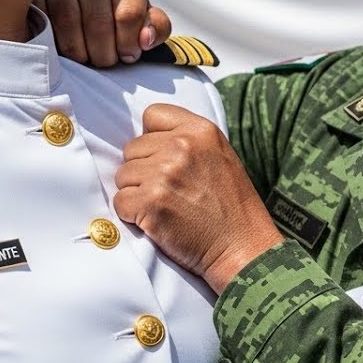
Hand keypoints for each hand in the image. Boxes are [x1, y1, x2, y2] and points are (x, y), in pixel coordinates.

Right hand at [35, 0, 172, 66]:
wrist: (66, 24)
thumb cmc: (111, 27)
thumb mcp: (140, 27)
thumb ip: (156, 29)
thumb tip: (145, 39)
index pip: (130, 15)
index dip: (129, 44)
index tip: (127, 56)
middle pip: (100, 24)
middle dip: (105, 55)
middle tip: (103, 62)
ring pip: (72, 28)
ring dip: (81, 55)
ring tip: (85, 58)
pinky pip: (49, 29)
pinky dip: (58, 48)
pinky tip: (64, 51)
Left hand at [114, 104, 283, 293]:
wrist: (242, 248)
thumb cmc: (230, 206)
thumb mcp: (219, 155)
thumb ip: (186, 140)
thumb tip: (146, 138)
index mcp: (200, 129)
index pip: (152, 114)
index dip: (152, 139)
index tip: (165, 160)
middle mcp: (181, 146)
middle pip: (132, 148)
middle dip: (143, 170)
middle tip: (169, 191)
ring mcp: (165, 174)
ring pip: (123, 176)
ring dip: (136, 193)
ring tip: (166, 206)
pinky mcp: (151, 202)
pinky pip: (120, 202)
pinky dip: (132, 215)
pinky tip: (157, 220)